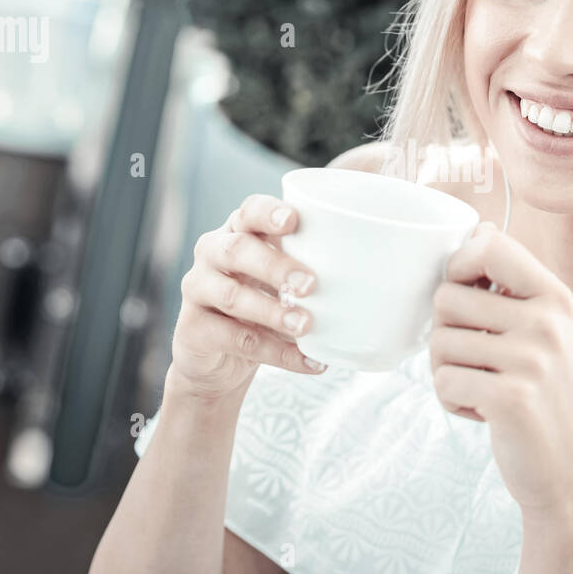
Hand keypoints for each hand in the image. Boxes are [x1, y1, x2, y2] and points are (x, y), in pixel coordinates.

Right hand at [169, 194, 325, 401]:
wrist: (218, 362)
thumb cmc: (262, 307)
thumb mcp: (281, 283)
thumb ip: (310, 269)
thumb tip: (379, 271)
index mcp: (237, 232)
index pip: (249, 211)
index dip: (269, 212)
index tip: (295, 221)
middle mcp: (212, 253)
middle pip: (238, 249)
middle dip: (275, 265)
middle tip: (311, 284)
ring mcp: (197, 290)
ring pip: (233, 296)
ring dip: (274, 312)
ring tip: (307, 326)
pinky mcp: (193, 329)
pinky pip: (236, 339)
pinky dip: (277, 353)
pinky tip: (309, 360)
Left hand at [428, 222, 572, 519]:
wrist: (567, 470)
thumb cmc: (540, 393)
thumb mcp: (540, 330)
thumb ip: (510, 283)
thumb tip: (480, 227)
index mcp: (552, 295)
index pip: (488, 245)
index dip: (458, 266)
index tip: (467, 296)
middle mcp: (546, 321)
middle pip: (446, 298)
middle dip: (445, 334)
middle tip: (476, 362)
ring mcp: (531, 359)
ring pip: (438, 343)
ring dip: (447, 371)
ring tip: (483, 388)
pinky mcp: (511, 398)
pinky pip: (444, 382)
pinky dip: (452, 402)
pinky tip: (483, 412)